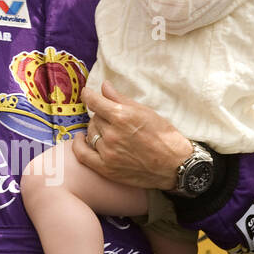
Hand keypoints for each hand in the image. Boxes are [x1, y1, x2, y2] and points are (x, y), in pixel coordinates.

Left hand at [72, 81, 191, 189]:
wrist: (174, 166)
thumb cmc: (164, 136)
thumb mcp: (145, 112)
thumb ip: (121, 99)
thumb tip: (104, 86)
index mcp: (122, 116)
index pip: (94, 101)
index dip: (88, 95)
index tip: (87, 93)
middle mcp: (113, 134)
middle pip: (94, 118)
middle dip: (101, 115)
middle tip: (113, 119)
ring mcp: (108, 152)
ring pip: (90, 133)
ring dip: (95, 129)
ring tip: (108, 131)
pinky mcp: (106, 168)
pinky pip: (83, 154)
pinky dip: (79, 145)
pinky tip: (80, 139)